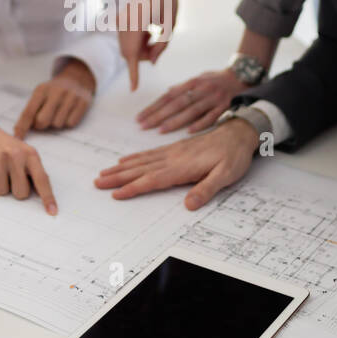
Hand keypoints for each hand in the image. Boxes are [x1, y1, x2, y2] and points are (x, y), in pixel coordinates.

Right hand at [0, 114, 56, 214]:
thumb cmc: (6, 147)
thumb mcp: (24, 153)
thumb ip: (34, 171)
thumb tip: (42, 195)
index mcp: (31, 154)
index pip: (42, 179)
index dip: (48, 197)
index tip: (53, 212)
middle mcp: (16, 155)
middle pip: (21, 193)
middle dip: (15, 190)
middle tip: (10, 176)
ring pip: (2, 192)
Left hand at [14, 59, 95, 136]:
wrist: (76, 78)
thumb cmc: (53, 91)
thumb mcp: (40, 94)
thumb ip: (31, 110)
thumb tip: (21, 131)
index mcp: (41, 90)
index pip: (28, 112)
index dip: (22, 127)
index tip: (18, 138)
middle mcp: (56, 92)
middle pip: (42, 121)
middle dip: (41, 126)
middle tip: (44, 121)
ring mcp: (70, 97)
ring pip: (57, 124)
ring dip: (55, 123)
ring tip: (58, 113)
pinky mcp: (83, 103)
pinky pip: (71, 123)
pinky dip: (68, 122)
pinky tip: (68, 113)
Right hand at [94, 118, 257, 209]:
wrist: (238, 132)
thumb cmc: (233, 156)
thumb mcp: (226, 175)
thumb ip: (206, 189)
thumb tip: (189, 205)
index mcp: (182, 166)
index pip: (153, 180)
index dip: (133, 188)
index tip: (116, 194)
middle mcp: (172, 158)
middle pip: (140, 169)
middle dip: (118, 177)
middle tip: (98, 182)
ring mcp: (172, 152)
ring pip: (141, 161)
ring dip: (121, 168)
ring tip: (104, 173)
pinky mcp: (174, 149)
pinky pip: (148, 154)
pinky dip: (134, 158)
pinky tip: (125, 161)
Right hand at [117, 0, 178, 89]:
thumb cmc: (168, 0)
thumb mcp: (171, 24)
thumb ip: (162, 45)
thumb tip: (151, 63)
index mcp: (138, 21)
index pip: (132, 53)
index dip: (133, 73)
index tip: (134, 88)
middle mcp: (125, 21)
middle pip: (129, 53)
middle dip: (142, 56)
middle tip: (157, 42)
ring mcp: (120, 20)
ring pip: (126, 48)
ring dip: (140, 49)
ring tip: (153, 34)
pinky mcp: (120, 20)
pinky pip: (125, 40)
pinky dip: (136, 42)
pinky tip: (147, 31)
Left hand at [136, 69, 245, 133]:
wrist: (242, 77)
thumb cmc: (216, 80)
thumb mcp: (199, 79)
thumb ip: (184, 88)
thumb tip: (167, 94)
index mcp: (192, 82)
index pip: (169, 96)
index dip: (153, 107)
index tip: (140, 117)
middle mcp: (201, 89)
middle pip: (177, 103)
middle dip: (159, 115)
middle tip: (144, 126)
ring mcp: (213, 98)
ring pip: (192, 110)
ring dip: (176, 121)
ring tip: (161, 130)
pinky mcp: (225, 106)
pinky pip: (211, 116)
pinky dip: (200, 124)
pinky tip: (189, 132)